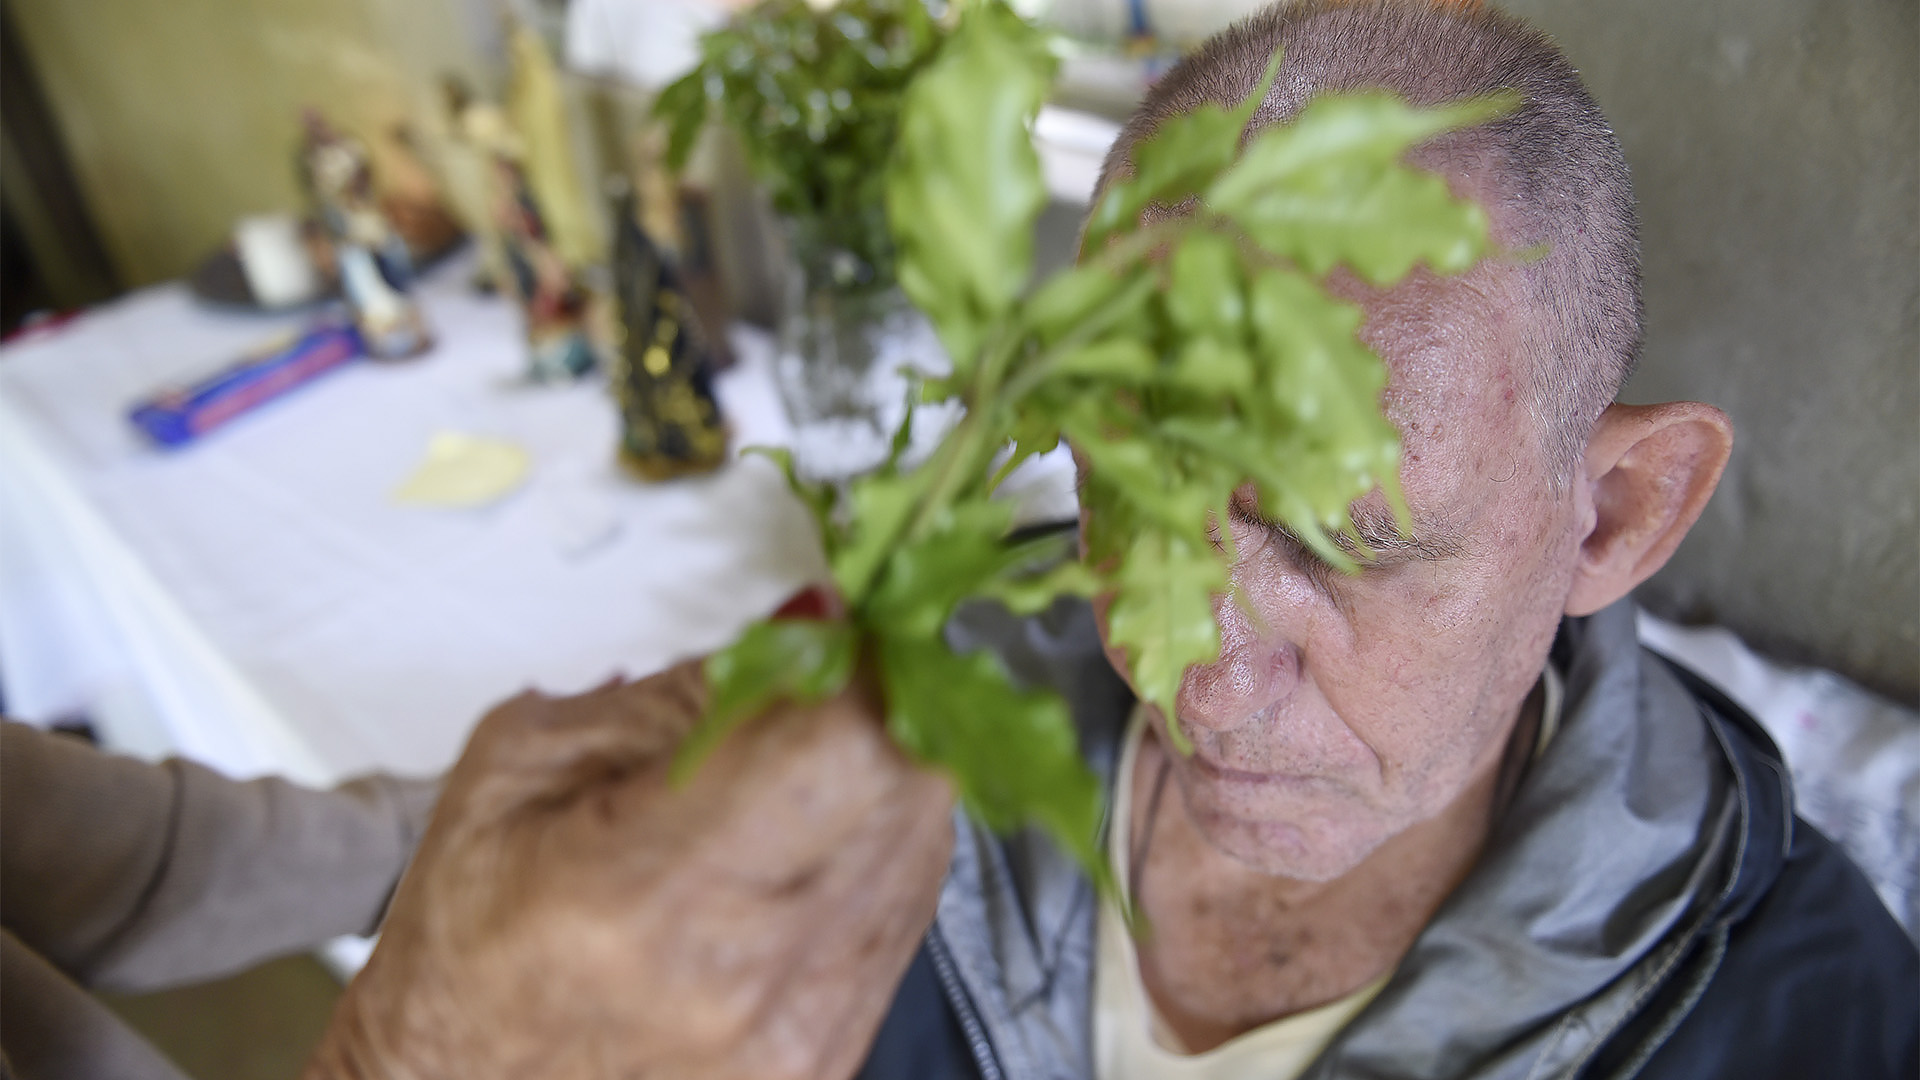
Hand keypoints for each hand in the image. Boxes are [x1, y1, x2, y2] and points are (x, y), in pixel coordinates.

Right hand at [305, 659, 954, 1079]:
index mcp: (641, 897)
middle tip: (813, 684)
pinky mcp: (835, 1057)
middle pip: (905, 784)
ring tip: (785, 775)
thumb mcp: (524, 765)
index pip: (841, 742)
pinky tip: (797, 846)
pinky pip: (909, 911)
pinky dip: (871, 850)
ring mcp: (801, 1034)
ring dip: (880, 775)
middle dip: (877, 705)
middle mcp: (739, 981)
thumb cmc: (471, 942)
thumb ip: (679, 687)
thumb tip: (808, 623)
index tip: (824, 631)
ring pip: (925, 841)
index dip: (851, 662)